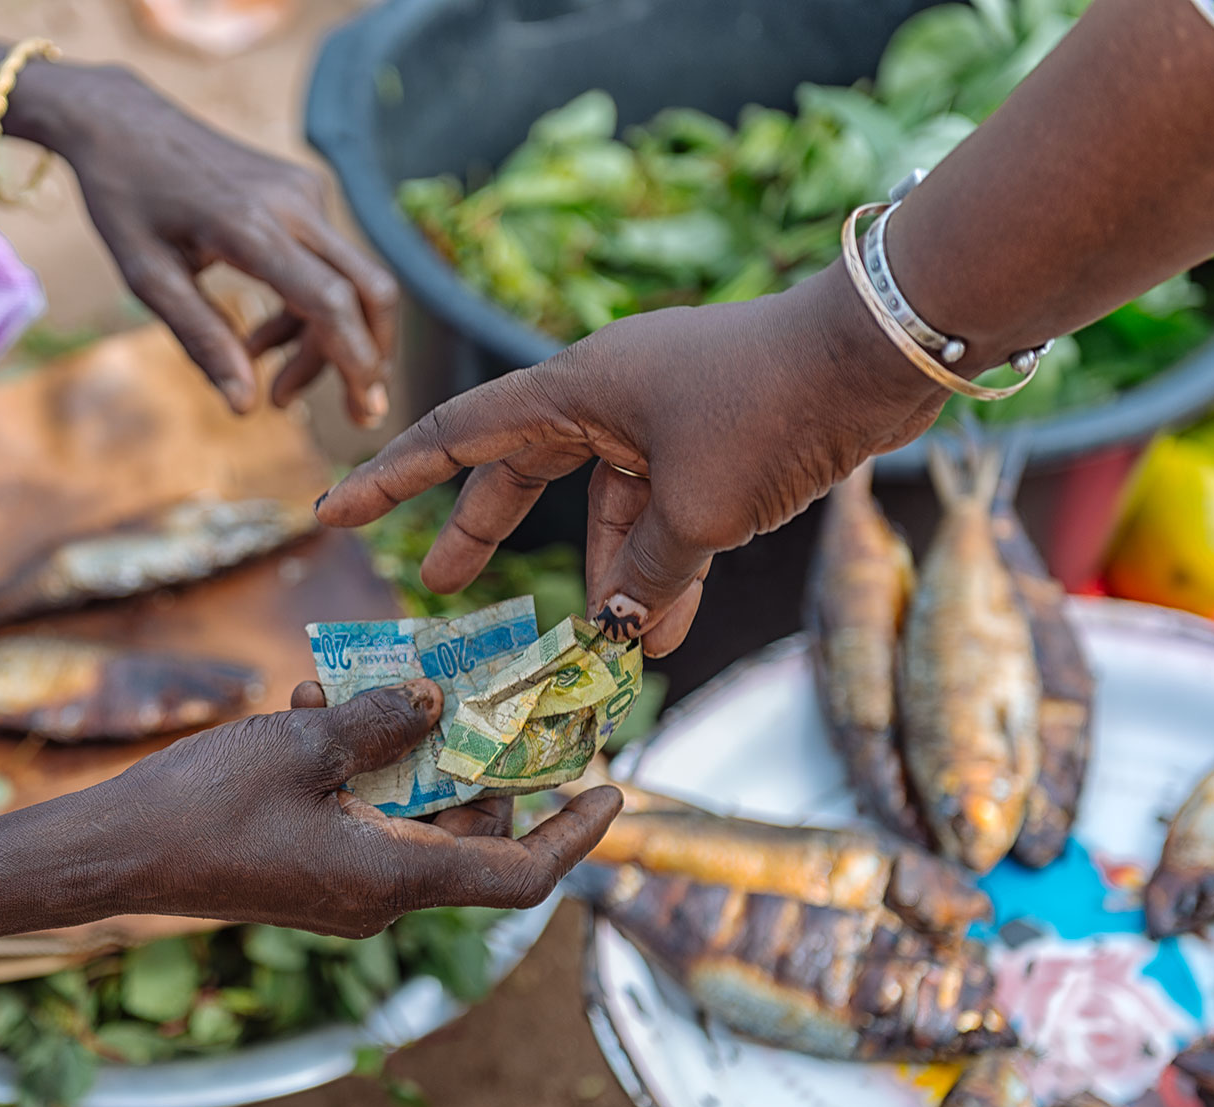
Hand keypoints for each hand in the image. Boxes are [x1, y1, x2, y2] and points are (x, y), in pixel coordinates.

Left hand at [54, 69, 397, 425]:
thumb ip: (201, 340)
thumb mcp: (147, 279)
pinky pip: (328, 262)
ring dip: (327, 341)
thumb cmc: (124, 201)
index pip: (332, 301)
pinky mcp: (302, 191)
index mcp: (249, 227)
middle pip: (369, 289)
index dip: (356, 360)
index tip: (362, 409)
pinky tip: (263, 342)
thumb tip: (245, 406)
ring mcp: (303, 193)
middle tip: (356, 414)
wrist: (122, 123)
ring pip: (352, 281)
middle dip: (369, 356)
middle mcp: (291, 204)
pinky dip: (309, 310)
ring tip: (278, 388)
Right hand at [107, 679, 618, 936]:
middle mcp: (379, 895)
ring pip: (415, 817)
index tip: (610, 789)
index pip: (517, 874)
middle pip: (470, 834)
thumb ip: (380, 720)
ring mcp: (343, 887)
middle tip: (483, 694)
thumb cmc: (206, 806)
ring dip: (411, 751)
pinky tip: (318, 701)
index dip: (573, 837)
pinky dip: (363, 765)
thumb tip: (437, 701)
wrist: (115, 852)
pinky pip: (365, 816)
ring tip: (378, 684)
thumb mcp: (303, 743)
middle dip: (482, 764)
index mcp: (393, 877)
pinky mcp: (310, 871)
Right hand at [313, 263, 944, 652]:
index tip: (332, 510)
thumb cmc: (771, 408)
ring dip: (602, 575)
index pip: (457, 436)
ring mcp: (660, 414)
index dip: (391, 479)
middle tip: (440, 589)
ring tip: (595, 645)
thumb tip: (620, 630)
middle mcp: (606, 395)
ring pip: (605, 503)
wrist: (881, 353)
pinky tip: (664, 632)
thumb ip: (646, 576)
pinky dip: (661, 566)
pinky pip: (664, 510)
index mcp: (575, 388)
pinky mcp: (712, 436)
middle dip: (483, 532)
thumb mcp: (697, 511)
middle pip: (520, 470)